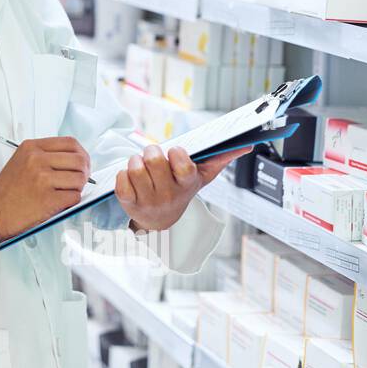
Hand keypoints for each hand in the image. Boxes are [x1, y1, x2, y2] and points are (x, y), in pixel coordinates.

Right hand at [0, 137, 90, 241]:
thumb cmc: (8, 190)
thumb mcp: (22, 160)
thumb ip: (45, 155)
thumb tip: (76, 159)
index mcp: (32, 148)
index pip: (70, 143)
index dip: (81, 154)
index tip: (82, 163)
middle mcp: (37, 160)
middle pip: (79, 160)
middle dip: (84, 172)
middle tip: (78, 180)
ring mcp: (42, 179)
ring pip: (80, 179)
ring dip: (77, 188)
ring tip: (64, 192)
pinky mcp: (47, 199)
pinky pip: (74, 197)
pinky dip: (71, 202)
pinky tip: (59, 202)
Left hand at [117, 145, 250, 232]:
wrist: (161, 221)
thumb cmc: (180, 189)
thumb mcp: (201, 176)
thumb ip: (221, 159)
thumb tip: (245, 146)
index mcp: (187, 185)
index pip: (183, 165)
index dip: (176, 153)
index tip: (175, 151)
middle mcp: (168, 194)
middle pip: (154, 160)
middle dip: (151, 150)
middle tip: (153, 155)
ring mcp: (148, 200)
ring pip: (135, 167)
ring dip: (135, 160)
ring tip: (141, 165)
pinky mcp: (129, 203)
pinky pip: (121, 179)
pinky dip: (122, 174)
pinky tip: (131, 178)